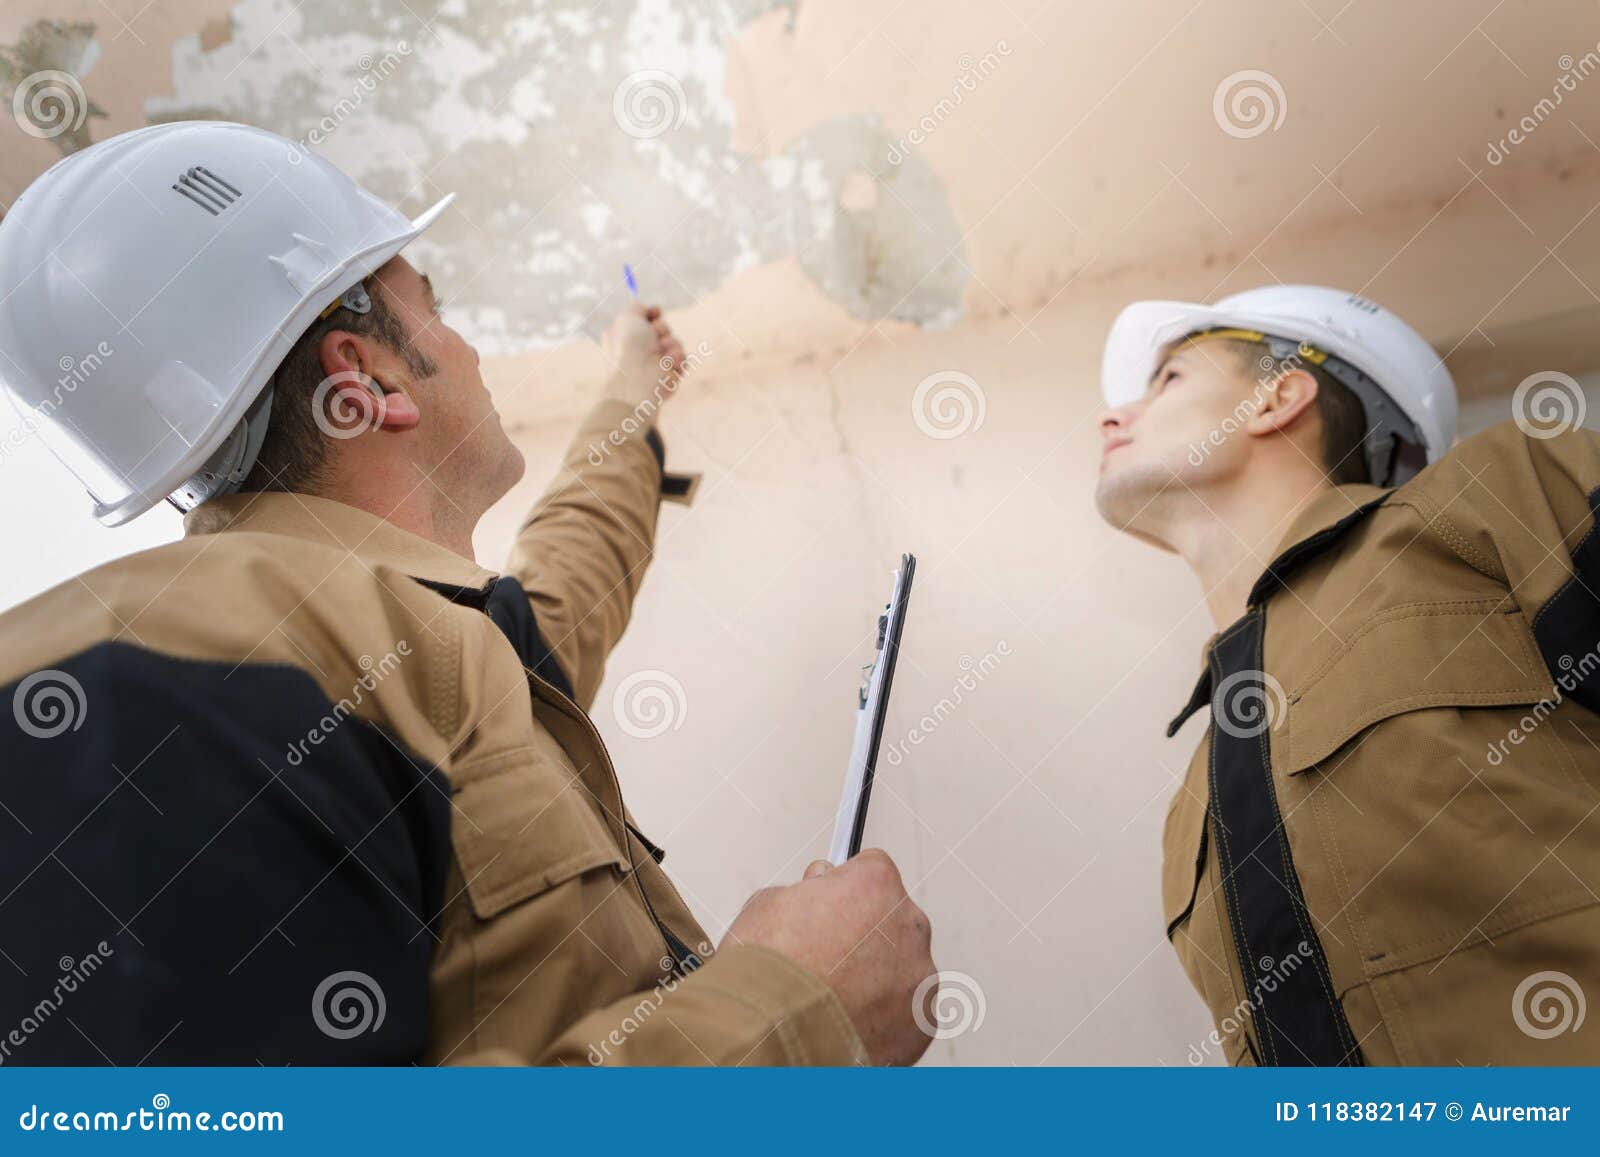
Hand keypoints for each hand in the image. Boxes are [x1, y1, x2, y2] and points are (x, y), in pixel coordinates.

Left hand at [601, 303, 687, 418]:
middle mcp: (640, 350)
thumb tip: (644, 308)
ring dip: (671, 343)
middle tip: (654, 336)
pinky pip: (683, 358)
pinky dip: (677, 358)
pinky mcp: (670, 374)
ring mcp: (656, 363)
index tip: (655, 312)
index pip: (644, 321)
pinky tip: (668, 364)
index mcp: (626, 338)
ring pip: (675, 342)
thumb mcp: (627, 318)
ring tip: (661, 352)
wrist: (638, 378)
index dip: (652, 314)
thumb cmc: (629, 348)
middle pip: (662, 328)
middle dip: (662, 328)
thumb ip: (637, 308)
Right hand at [722, 849, 936, 1065]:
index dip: (844, 892)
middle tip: (825, 962)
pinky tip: (846, 1028)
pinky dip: (883, 1023)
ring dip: (876, 982)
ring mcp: (920, 977)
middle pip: (891, 922)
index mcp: (876, 884)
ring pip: (901, 971)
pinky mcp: (922, 1025)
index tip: (829, 909)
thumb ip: (807, 890)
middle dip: (865, 937)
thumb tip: (818, 886)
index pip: (871, 871)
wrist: (773, 1039)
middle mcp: (909, 925)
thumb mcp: (769, 904)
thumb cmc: (767, 971)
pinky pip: (906, 1017)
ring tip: (831, 1003)